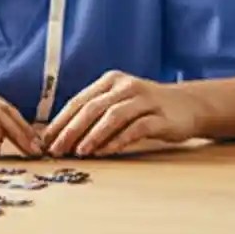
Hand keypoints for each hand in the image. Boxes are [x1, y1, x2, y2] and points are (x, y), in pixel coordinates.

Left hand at [42, 71, 202, 157]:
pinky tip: (105, 152)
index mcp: (110, 81)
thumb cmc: (145, 108)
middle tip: (57, 148)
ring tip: (79, 152)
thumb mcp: (119, 103)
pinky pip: (136, 128)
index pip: (79, 101)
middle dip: (71, 130)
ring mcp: (144, 100)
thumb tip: (61, 136)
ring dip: (92, 135)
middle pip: (92, 108)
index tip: (45, 140)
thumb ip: (96, 114)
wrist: (188, 105)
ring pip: (112, 116)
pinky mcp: (160, 116)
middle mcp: (125, 86)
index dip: (60, 121)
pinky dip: (118, 140)